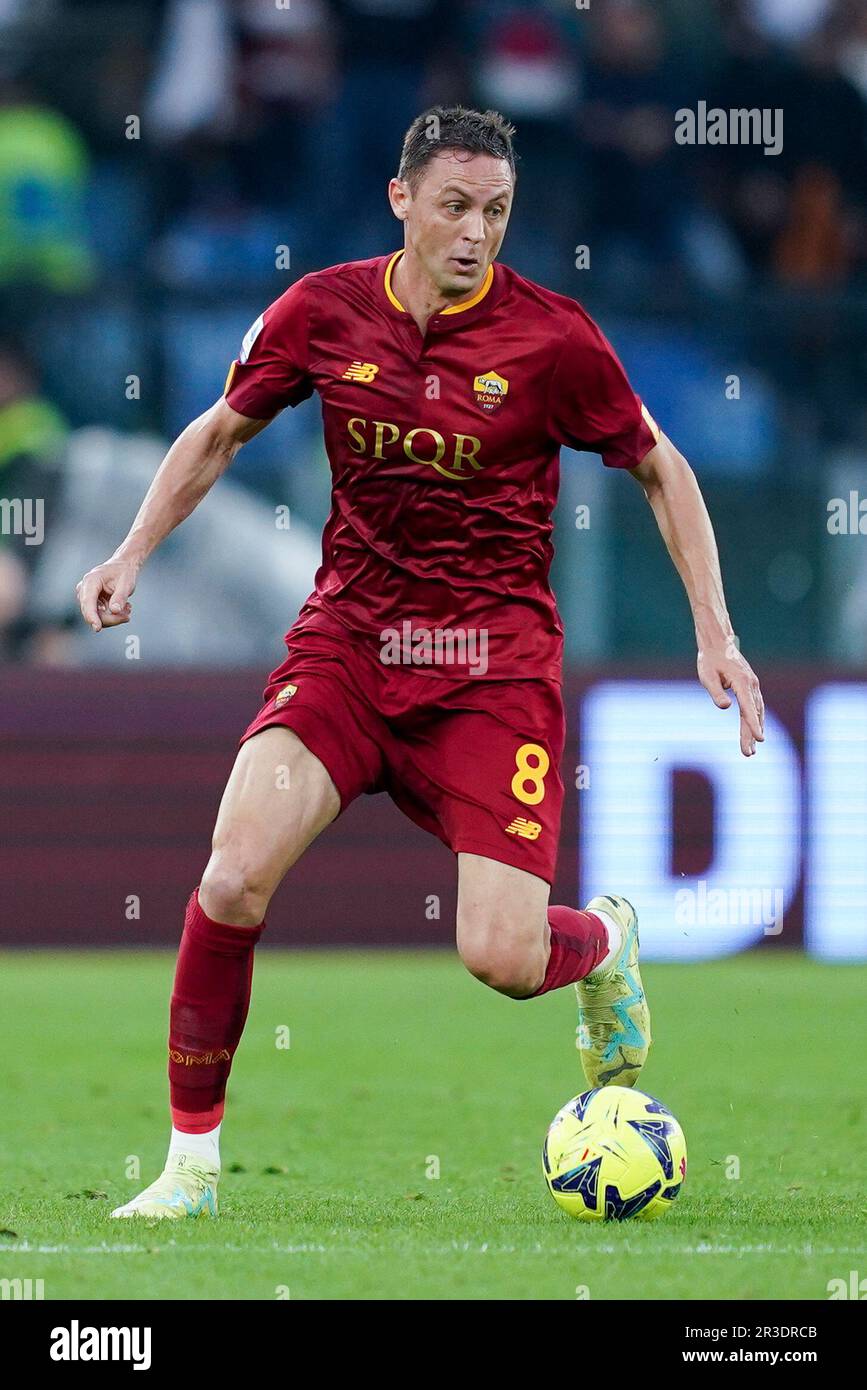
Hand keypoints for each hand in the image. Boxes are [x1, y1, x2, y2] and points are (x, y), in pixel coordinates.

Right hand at [75, 558, 137, 631]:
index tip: (97, 628)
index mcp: (90, 581)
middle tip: (128, 616)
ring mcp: (86, 597)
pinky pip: (100, 616)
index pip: (88, 602)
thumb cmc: (124, 573)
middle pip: (92, 612)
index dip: (92, 616)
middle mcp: (84, 589)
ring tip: (127, 608)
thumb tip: (114, 611)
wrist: (122, 568)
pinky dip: (113, 616)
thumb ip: (120, 597)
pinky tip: (124, 608)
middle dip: (111, 619)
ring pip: (96, 617)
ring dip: (114, 618)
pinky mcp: (91, 604)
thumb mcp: (126, 583)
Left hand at [698, 640, 764, 756]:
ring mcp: (753, 685)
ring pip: (757, 711)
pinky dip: (755, 720)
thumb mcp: (707, 676)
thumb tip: (725, 707)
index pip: (748, 708)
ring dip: (755, 730)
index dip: (753, 726)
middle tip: (748, 754)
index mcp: (742, 682)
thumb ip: (716, 692)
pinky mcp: (751, 686)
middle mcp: (751, 684)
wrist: (717, 644)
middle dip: (751, 734)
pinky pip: (755, 706)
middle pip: (753, 713)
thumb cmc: (709, 660)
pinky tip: (754, 732)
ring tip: (751, 749)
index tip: (759, 740)